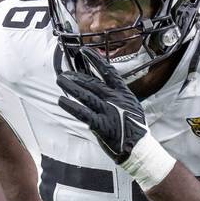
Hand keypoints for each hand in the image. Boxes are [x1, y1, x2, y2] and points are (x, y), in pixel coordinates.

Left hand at [57, 48, 148, 162]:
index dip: (95, 60)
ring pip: (85, 95)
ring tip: (60, 80)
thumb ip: (119, 96)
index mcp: (123, 93)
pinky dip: (71, 106)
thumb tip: (107, 88)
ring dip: (71, 87)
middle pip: (92, 83)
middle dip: (77, 76)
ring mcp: (108, 111)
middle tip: (65, 73)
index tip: (84, 52)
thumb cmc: (135, 129)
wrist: (139, 149)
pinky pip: (83, 113)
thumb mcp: (132, 107)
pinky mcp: (101, 125)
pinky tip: (62, 100)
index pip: (108, 71)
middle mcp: (115, 99)